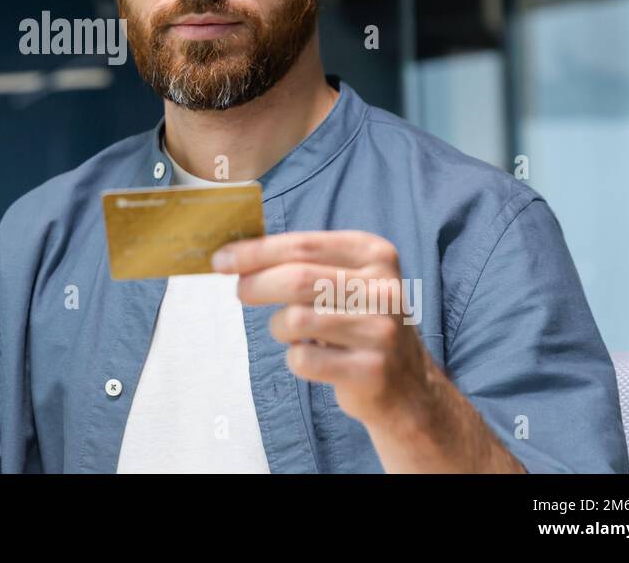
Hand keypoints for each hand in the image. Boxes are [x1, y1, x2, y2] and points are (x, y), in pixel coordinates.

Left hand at [212, 230, 433, 427]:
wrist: (407, 384)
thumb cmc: (358, 321)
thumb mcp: (344, 279)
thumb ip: (301, 262)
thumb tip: (236, 255)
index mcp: (375, 254)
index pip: (302, 245)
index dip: (255, 252)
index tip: (221, 260)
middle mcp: (384, 289)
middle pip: (297, 279)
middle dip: (255, 284)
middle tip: (240, 292)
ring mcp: (381, 331)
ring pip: (296, 320)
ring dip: (279, 327)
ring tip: (292, 332)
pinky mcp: (371, 371)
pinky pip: (303, 360)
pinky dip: (295, 359)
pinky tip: (314, 358)